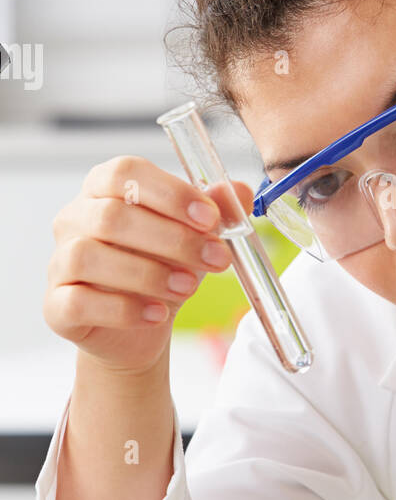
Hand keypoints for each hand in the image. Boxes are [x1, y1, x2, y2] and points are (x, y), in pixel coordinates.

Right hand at [44, 155, 253, 373]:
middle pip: (111, 216)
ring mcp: (59, 262)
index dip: (171, 193)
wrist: (141, 327)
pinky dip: (124, 309)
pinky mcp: (56, 306)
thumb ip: (217, 210)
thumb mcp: (196, 236)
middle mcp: (74, 218)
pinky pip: (78, 302)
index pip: (126, 172)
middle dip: (173, 239)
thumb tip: (237, 192)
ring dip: (148, 274)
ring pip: (89, 257)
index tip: (211, 218)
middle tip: (215, 259)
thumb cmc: (163, 268)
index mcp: (104, 187)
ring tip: (189, 287)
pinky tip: (158, 314)